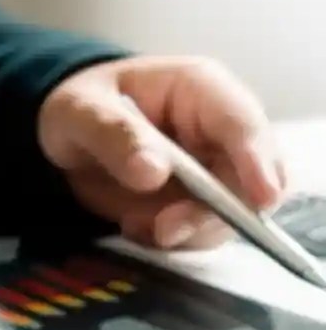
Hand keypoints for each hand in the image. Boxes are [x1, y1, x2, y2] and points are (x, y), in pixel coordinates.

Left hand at [39, 56, 285, 248]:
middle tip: (166, 229)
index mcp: (201, 90)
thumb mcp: (80, 111)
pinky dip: (171, 240)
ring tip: (135, 225)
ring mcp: (211, 169)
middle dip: (215, 213)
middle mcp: (217, 131)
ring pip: (229, 213)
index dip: (258, 163)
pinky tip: (133, 227)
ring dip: (189, 231)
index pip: (243, 125)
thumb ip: (114, 135)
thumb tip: (153, 173)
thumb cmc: (80, 105)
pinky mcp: (195, 202)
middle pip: (250, 179)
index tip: (263, 200)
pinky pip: (199, 231)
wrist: (65, 133)